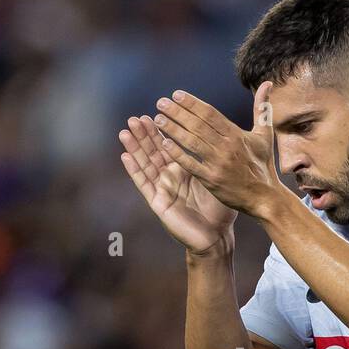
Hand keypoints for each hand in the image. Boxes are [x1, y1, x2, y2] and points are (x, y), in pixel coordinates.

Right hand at [119, 114, 235, 256]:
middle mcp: (171, 177)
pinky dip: (134, 169)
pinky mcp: (158, 202)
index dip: (162, 130)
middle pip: (155, 151)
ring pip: (146, 164)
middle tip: (136, 117)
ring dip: (135, 147)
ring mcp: (163, 189)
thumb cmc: (221, 211)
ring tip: (125, 130)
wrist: (216, 237)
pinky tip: (125, 156)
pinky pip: (144, 184)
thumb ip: (215, 158)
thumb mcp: (218, 179)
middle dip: (145, 134)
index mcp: (185, 169)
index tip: (157, 111)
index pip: (171, 145)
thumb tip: (223, 134)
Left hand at [149, 83, 286, 219]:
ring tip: (158, 119)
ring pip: (191, 142)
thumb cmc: (262, 165)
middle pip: (197, 125)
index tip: (175, 95)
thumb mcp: (265, 135)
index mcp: (236, 134)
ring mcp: (218, 164)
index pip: (210, 113)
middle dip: (177, 112)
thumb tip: (267, 83)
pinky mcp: (212, 180)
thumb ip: (261, 109)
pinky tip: (164, 144)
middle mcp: (226, 147)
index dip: (191, 103)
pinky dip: (177, 154)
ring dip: (173, 129)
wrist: (264, 197)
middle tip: (160, 103)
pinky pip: (190, 164)